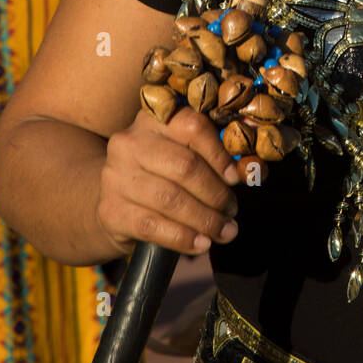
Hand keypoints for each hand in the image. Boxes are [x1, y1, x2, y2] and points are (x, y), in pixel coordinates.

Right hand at [95, 105, 240, 256]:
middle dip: (216, 193)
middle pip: (185, 166)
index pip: (193, 126)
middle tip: (232, 210)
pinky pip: (154, 226)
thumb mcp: (181, 152)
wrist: (113, 200)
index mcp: (153, 118)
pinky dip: (184, 238)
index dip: (220, 155)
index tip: (236, 178)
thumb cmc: (160, 174)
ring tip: (224, 230)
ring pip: (171, 199)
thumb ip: (214, 153)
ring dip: (205, 219)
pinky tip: (202, 243)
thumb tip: (252, 167)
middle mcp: (130, 142)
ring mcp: (115, 176)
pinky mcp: (111, 210)